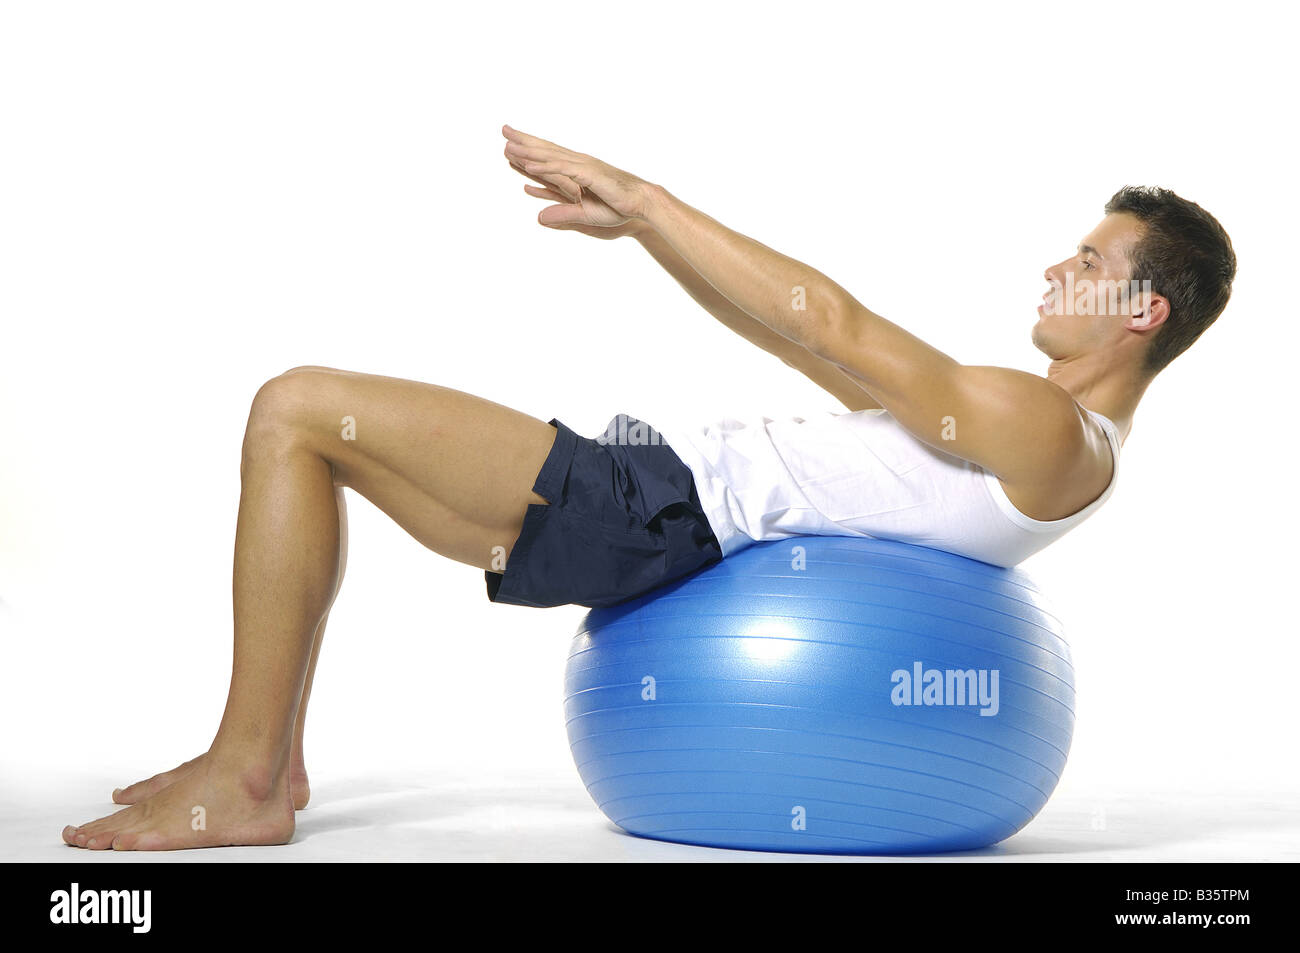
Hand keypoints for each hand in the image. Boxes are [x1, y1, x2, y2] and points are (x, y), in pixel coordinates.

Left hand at [502, 124, 653, 229]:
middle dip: (524, 141)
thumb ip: (561, 213)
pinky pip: (562, 171)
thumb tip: (539, 218)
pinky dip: (545, 168)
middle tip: (504, 130)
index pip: (548, 159)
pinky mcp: (588, 176)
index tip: (510, 146)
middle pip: (545, 151)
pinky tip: (529, 166)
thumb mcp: (583, 214)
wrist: (641, 203)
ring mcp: (582, 168)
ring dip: (529, 152)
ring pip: (550, 158)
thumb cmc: (618, 207)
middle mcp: (577, 165)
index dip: (529, 152)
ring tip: (509, 146)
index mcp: (577, 172)